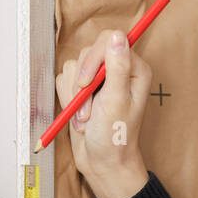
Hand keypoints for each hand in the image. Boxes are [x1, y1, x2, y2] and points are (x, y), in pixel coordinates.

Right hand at [55, 28, 151, 197]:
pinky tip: (80, 118)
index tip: (86, 84)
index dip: (93, 59)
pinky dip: (68, 102)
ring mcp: (99, 80)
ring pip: (73, 69)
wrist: (102, 162)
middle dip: (82, 86)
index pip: (108, 40)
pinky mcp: (83, 90)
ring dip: (75, 98)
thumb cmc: (115, 137)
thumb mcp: (116, 101)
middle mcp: (117, 70)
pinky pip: (64, 82)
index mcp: (134, 68)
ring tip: (87, 119)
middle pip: (87, 54)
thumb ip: (117, 67)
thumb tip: (117, 35)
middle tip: (89, 112)